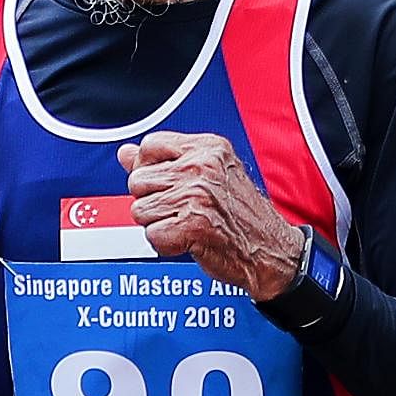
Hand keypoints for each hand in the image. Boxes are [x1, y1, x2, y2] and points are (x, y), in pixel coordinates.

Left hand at [119, 132, 305, 299]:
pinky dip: (166, 245)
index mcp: (207, 148)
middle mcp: (201, 167)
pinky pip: (152, 236)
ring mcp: (196, 196)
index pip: (150, 145)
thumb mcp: (209, 174)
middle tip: (182, 210)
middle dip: (152, 201)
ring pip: (140, 210)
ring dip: (159, 225)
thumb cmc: (241, 214)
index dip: (150, 169)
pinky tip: (189, 241)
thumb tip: (124, 153)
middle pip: (138, 181)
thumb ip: (164, 161)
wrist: (271, 250)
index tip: (167, 184)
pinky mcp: (192, 226)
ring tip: (186, 225)